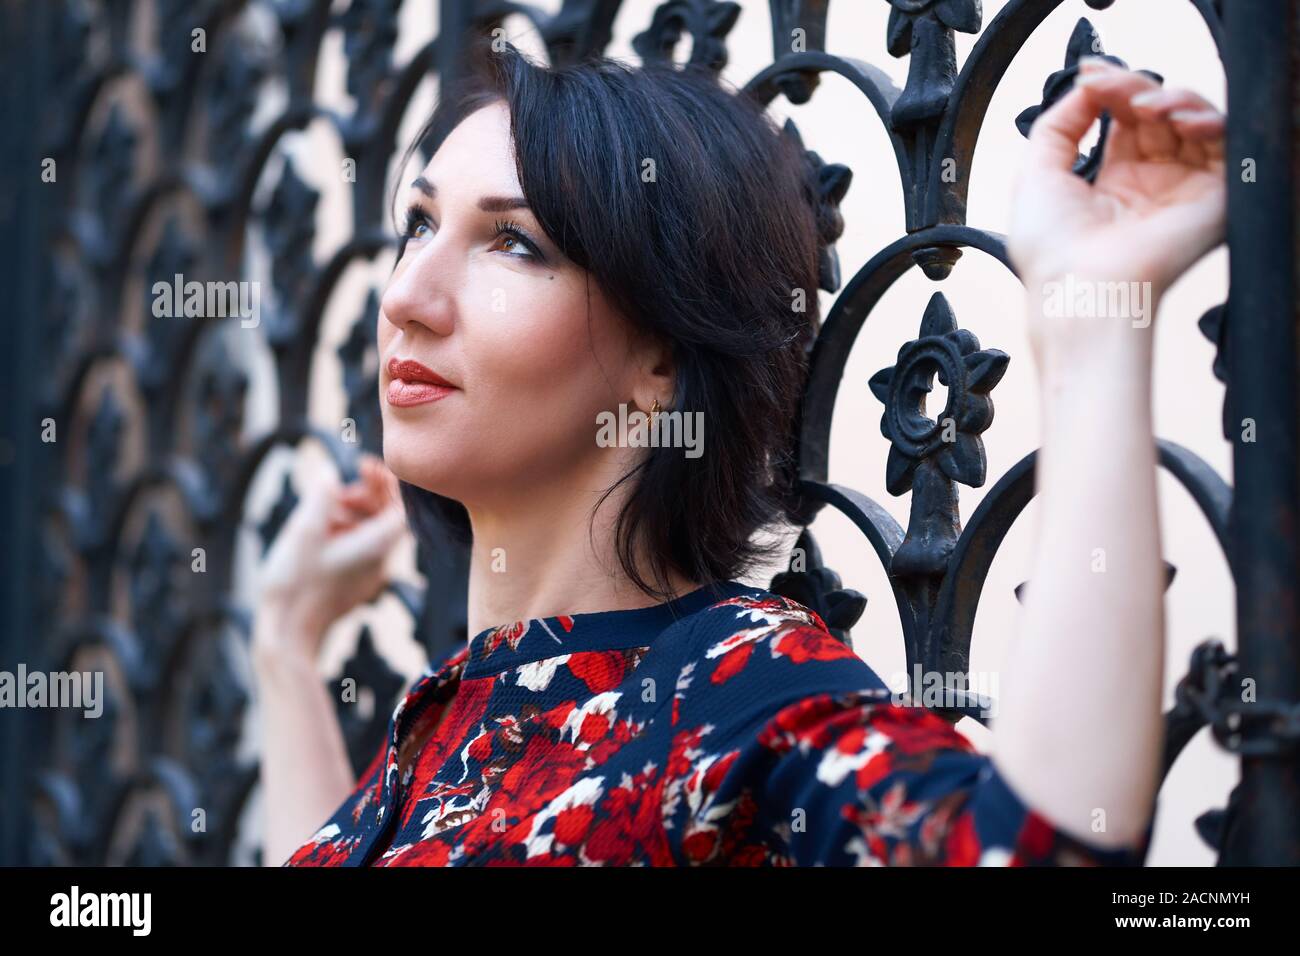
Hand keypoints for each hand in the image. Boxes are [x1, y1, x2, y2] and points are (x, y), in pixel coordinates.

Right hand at [253, 453, 407, 659]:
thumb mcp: (304, 531)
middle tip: (337, 489)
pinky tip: (319, 531)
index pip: (402, 506)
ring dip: (350, 513)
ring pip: (371, 532)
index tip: (365, 465)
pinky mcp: (354, 584)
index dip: (388, 481)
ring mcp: (368, 575)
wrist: (287, 636)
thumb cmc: (295, 586)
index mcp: (377, 547)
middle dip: (366, 495)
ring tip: (323, 509)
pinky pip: (358, 549)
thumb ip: (320, 497)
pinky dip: (343, 532)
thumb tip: (329, 472)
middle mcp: (380, 561)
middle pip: (389, 517)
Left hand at [1008, 57, 1225, 352]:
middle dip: (1134, 89)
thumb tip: (1087, 88)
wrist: (1079, 289)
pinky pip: (1224, 143)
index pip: (1125, 120)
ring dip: (1169, 98)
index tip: (1092, 76)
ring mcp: (1182, 189)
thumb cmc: (1052, 253)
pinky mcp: (1212, 198)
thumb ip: (1058, 125)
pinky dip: (1205, 118)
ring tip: (1143, 105)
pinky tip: (1174, 118)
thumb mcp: (1034, 174)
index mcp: (1113, 184)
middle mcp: (1151, 185)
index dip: (1112, 91)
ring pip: (1193, 120)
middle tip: (1112, 87)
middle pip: (1157, 114)